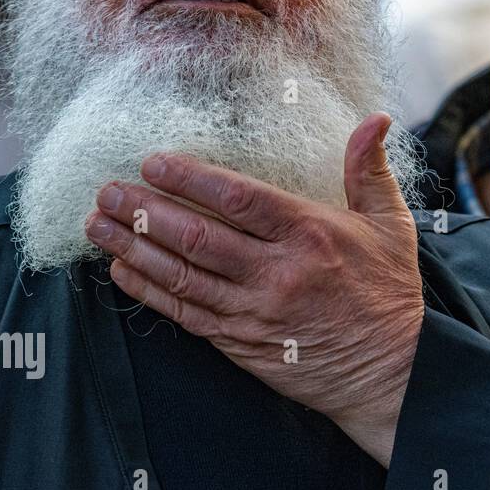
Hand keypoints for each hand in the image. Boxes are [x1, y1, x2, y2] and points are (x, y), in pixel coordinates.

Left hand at [84, 112, 423, 466]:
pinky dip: (148, 292)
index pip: (239, 199)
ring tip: (97, 224)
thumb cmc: (390, 291)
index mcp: (311, 233)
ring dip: (133, 249)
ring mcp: (255, 311)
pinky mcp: (241, 343)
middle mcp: (278, 272)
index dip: (191, 178)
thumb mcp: (391, 224)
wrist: (392, 370)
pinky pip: (184, 314)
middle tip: (108, 190)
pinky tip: (121, 272)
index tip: (153, 162)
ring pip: (181, 275)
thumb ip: (369, 170)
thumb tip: (375, 118)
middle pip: (197, 236)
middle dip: (145, 211)